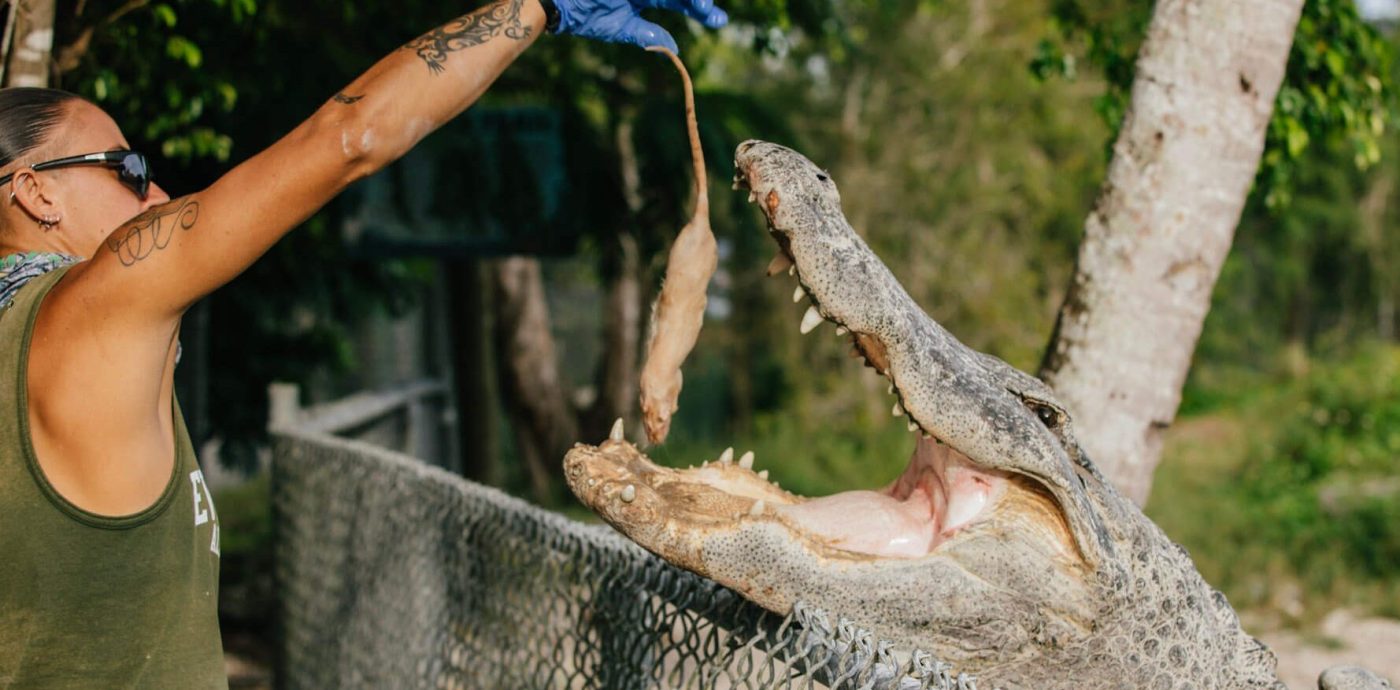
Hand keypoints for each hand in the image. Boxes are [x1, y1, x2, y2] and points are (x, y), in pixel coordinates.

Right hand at [552, 0, 727, 52]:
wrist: (556, 4)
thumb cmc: (585, 14)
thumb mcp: (621, 27)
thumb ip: (648, 34)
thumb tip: (675, 49)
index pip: (682, 1)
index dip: (701, 10)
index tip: (719, 21)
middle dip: (697, 0)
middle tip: (708, 10)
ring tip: (700, 3)